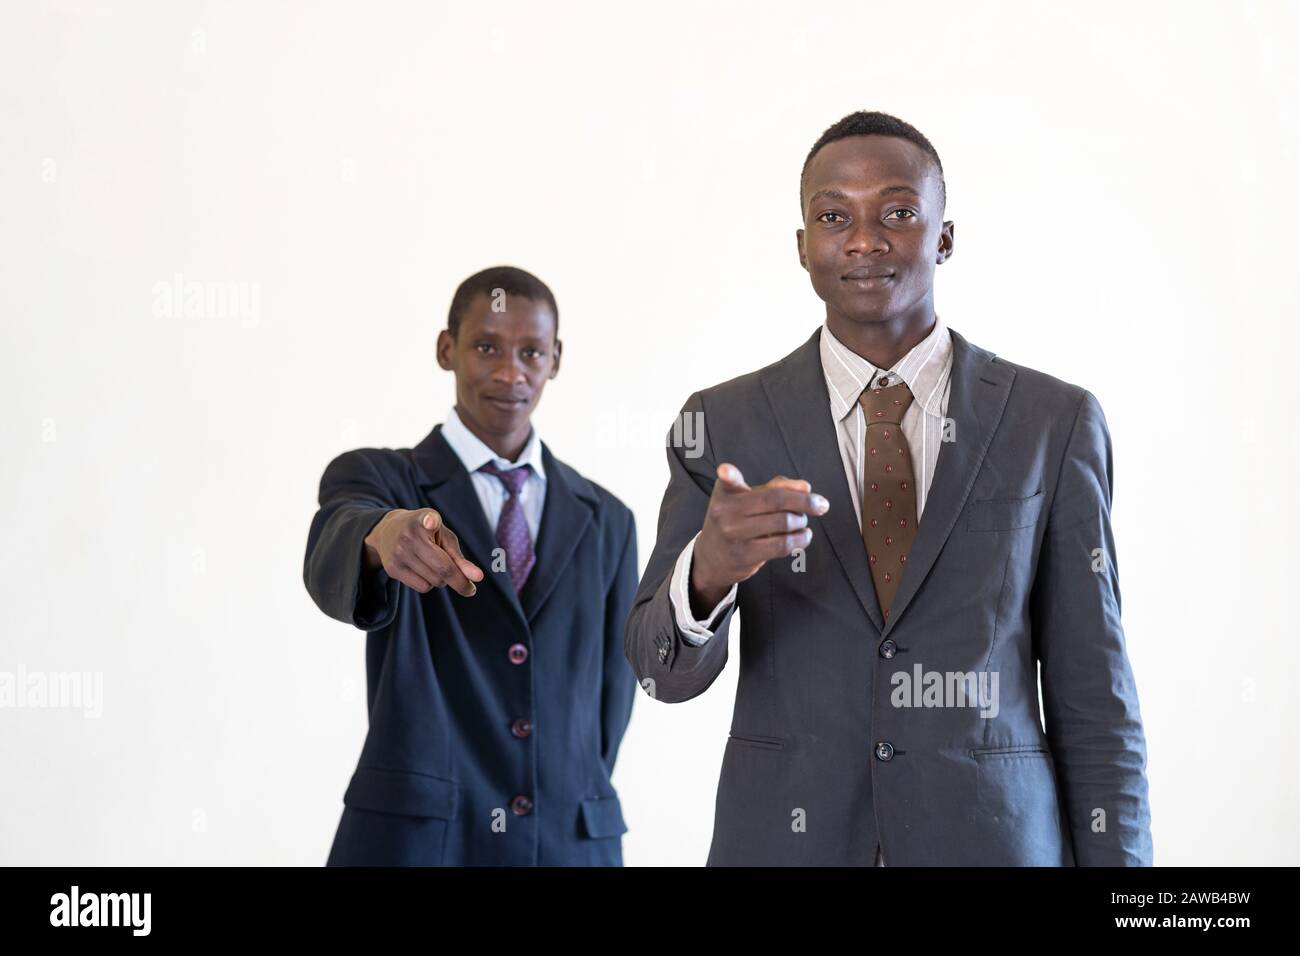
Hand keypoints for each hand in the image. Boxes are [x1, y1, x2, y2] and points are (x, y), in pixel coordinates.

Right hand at [363, 508, 484, 596]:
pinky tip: (422, 570)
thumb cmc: (426, 533)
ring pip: (433, 582)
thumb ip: (460, 558)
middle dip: (460, 581)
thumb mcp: (444, 537)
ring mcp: (398, 553)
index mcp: (424, 520)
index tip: (431, 521)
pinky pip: (422, 588)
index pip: (428, 521)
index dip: (430, 521)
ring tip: (433, 564)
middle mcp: (408, 535)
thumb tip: (478, 578)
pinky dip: (429, 584)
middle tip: (470, 588)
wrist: (388, 530)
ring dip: (441, 580)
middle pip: (443, 568)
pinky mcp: (391, 568)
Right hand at [689, 463, 827, 612]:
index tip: (725, 470)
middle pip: (775, 500)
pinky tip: (804, 536)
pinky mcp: (744, 555)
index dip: (728, 475)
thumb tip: (805, 487)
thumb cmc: (736, 520)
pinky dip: (799, 540)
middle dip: (805, 502)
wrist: (713, 557)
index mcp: (726, 492)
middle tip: (821, 505)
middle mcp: (725, 511)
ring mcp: (733, 534)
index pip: (729, 481)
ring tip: (802, 522)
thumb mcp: (748, 499)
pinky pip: (781, 545)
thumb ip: (776, 488)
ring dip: (801, 522)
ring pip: (782, 523)